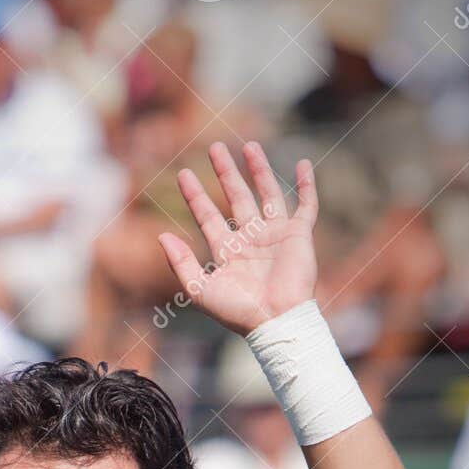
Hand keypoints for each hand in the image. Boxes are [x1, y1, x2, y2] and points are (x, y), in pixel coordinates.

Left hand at [158, 141, 317, 334]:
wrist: (275, 322)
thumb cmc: (238, 312)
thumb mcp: (200, 289)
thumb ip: (180, 264)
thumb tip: (162, 235)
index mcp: (228, 252)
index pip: (208, 216)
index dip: (196, 195)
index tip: (184, 173)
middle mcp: (251, 240)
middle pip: (236, 198)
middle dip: (226, 173)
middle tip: (215, 147)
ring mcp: (276, 236)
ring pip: (267, 195)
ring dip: (259, 170)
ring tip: (250, 146)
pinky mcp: (299, 236)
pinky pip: (306, 206)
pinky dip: (307, 186)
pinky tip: (303, 164)